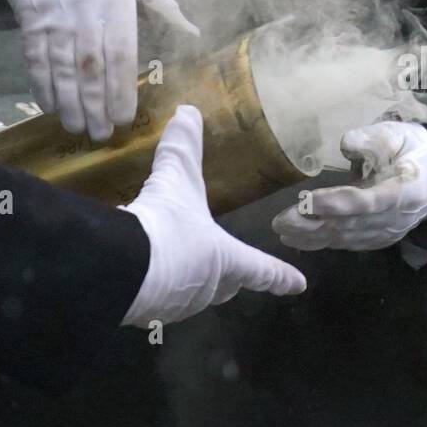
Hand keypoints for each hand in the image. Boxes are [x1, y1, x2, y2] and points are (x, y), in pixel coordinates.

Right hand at [5, 0, 198, 140]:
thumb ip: (161, 6)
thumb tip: (193, 32)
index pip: (121, 54)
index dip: (121, 90)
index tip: (124, 118)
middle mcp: (86, 8)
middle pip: (91, 68)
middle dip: (96, 106)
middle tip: (100, 134)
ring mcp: (54, 12)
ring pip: (62, 67)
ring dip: (69, 102)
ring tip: (76, 127)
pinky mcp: (29, 13)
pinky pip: (35, 56)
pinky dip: (41, 83)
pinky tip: (49, 103)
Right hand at [119, 105, 305, 324]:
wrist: (126, 268)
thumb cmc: (167, 223)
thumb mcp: (176, 176)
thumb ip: (184, 145)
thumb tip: (188, 111)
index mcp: (227, 259)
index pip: (261, 268)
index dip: (280, 275)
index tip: (300, 284)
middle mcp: (208, 287)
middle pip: (225, 285)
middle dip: (224, 275)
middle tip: (217, 260)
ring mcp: (178, 306)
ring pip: (187, 292)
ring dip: (182, 276)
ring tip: (164, 255)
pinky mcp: (147, 315)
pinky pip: (155, 298)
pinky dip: (151, 284)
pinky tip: (136, 268)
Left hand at [271, 120, 426, 251]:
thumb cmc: (413, 149)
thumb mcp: (396, 134)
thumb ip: (371, 138)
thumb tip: (345, 145)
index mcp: (402, 191)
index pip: (365, 202)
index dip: (335, 203)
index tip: (307, 201)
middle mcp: (395, 218)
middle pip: (350, 225)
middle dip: (312, 225)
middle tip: (280, 222)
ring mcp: (388, 232)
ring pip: (347, 238)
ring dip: (313, 238)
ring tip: (284, 233)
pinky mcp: (381, 238)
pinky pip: (351, 243)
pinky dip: (326, 243)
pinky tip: (304, 241)